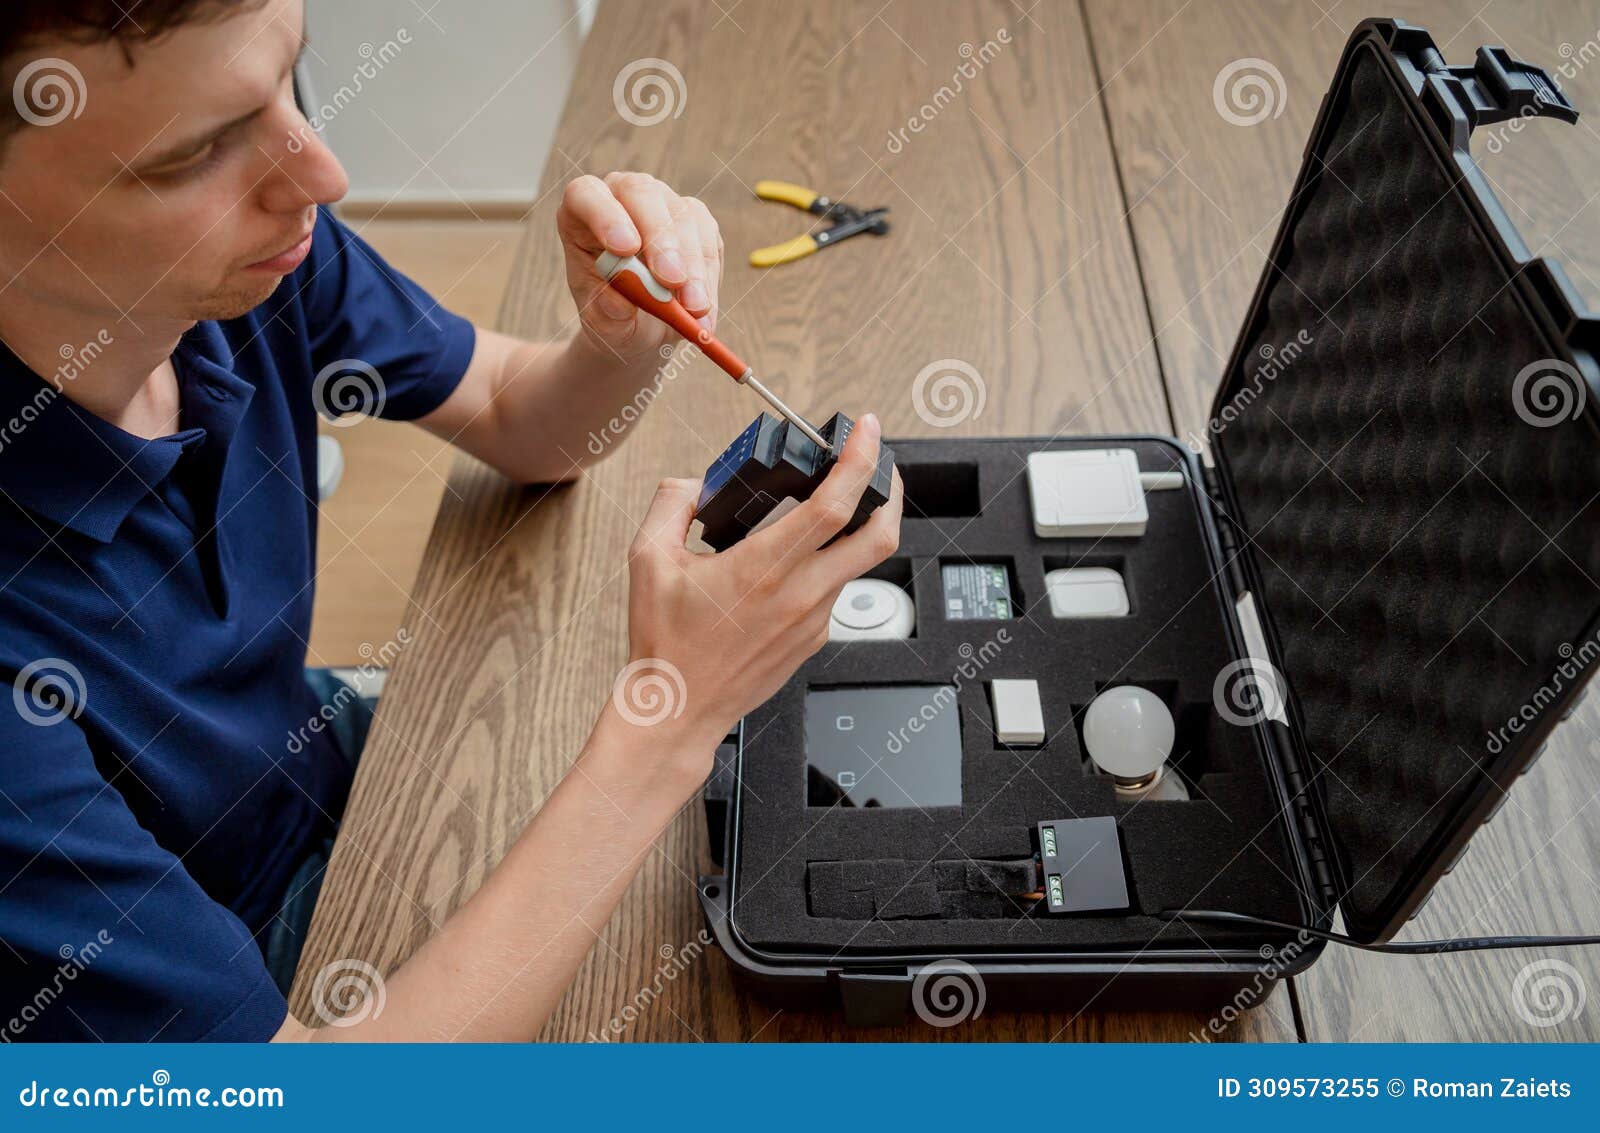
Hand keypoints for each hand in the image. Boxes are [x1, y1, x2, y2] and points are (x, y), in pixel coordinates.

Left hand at [557, 171, 722, 364]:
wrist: (640, 326)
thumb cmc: (612, 318)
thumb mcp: (602, 325)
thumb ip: (607, 313)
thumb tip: (619, 301)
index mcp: (581, 214)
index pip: (585, 195)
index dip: (605, 215)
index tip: (625, 250)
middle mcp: (622, 197)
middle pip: (641, 193)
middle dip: (660, 238)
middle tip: (671, 281)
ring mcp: (663, 203)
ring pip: (683, 217)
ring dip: (692, 267)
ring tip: (694, 310)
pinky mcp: (697, 220)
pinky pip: (709, 241)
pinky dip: (708, 278)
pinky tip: (703, 310)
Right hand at [611, 415, 902, 786]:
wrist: (678, 709)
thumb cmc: (666, 644)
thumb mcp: (648, 560)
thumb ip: (672, 505)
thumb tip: (693, 482)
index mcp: (766, 568)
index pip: (835, 504)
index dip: (860, 460)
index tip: (866, 431)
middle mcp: (801, 594)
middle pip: (878, 536)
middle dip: (890, 490)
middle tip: (880, 463)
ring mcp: (813, 620)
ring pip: (858, 562)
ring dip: (858, 527)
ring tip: (835, 504)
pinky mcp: (813, 638)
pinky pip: (833, 590)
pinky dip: (828, 563)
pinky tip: (799, 558)